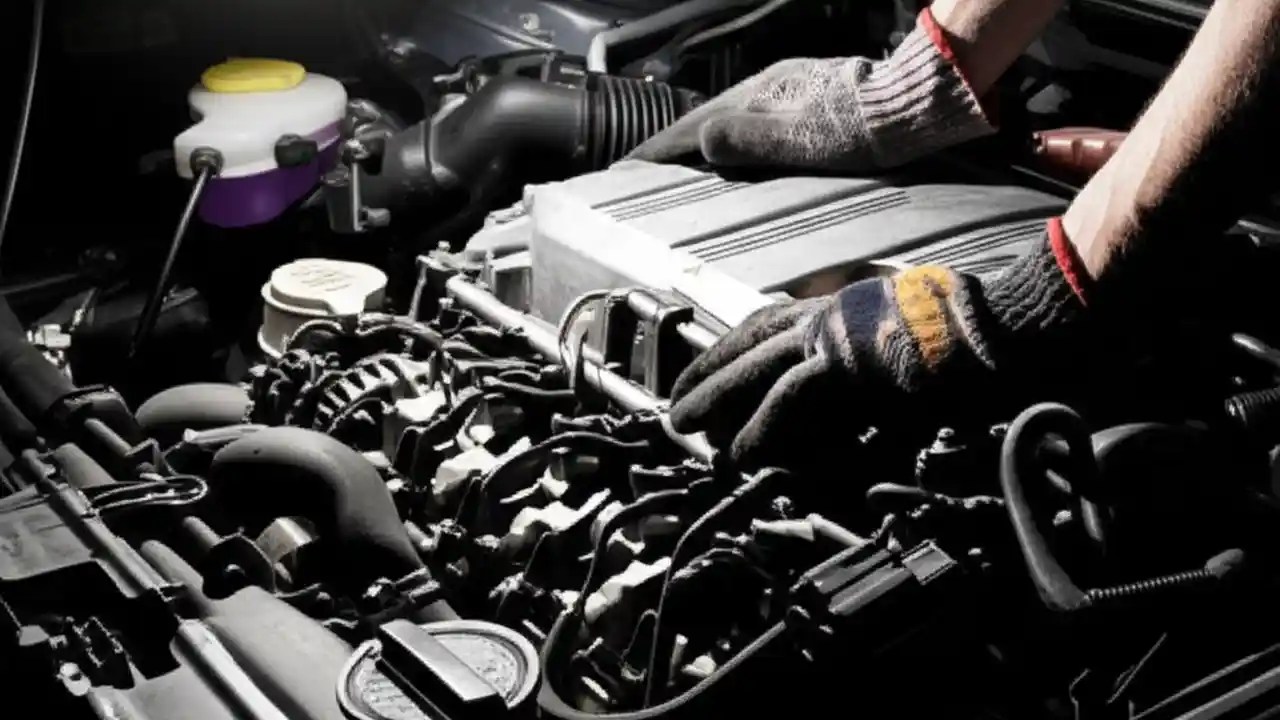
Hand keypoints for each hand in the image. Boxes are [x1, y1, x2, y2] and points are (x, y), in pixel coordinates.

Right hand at [625, 9, 992, 170]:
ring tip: (680, 170)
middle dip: (672, 148)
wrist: (911, 107)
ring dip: (700, 145)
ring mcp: (785, 91)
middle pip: (704, 122)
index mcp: (755, 97)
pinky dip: (730, 140)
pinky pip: (751, 121)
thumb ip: (747, 143)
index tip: (629, 170)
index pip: (692, 128)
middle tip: (644, 173)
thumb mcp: (799, 143)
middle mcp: (764, 88)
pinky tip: (736, 156)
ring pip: (728, 120)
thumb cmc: (861, 131)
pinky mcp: (805, 98)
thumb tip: (702, 143)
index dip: (659, 152)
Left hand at [668, 222, 1087, 469]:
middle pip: (751, 343)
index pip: (767, 323)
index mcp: (845, 307)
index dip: (727, 348)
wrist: (1018, 323)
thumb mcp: (906, 344)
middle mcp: (835, 314)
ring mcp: (845, 336)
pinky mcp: (860, 365)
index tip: (701, 370)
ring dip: (720, 400)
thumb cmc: (975, 336)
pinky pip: (796, 399)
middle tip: (676, 406)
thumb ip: (865, 371)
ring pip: (761, 368)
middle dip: (708, 375)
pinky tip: (744, 451)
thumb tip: (838, 404)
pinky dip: (766, 427)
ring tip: (690, 430)